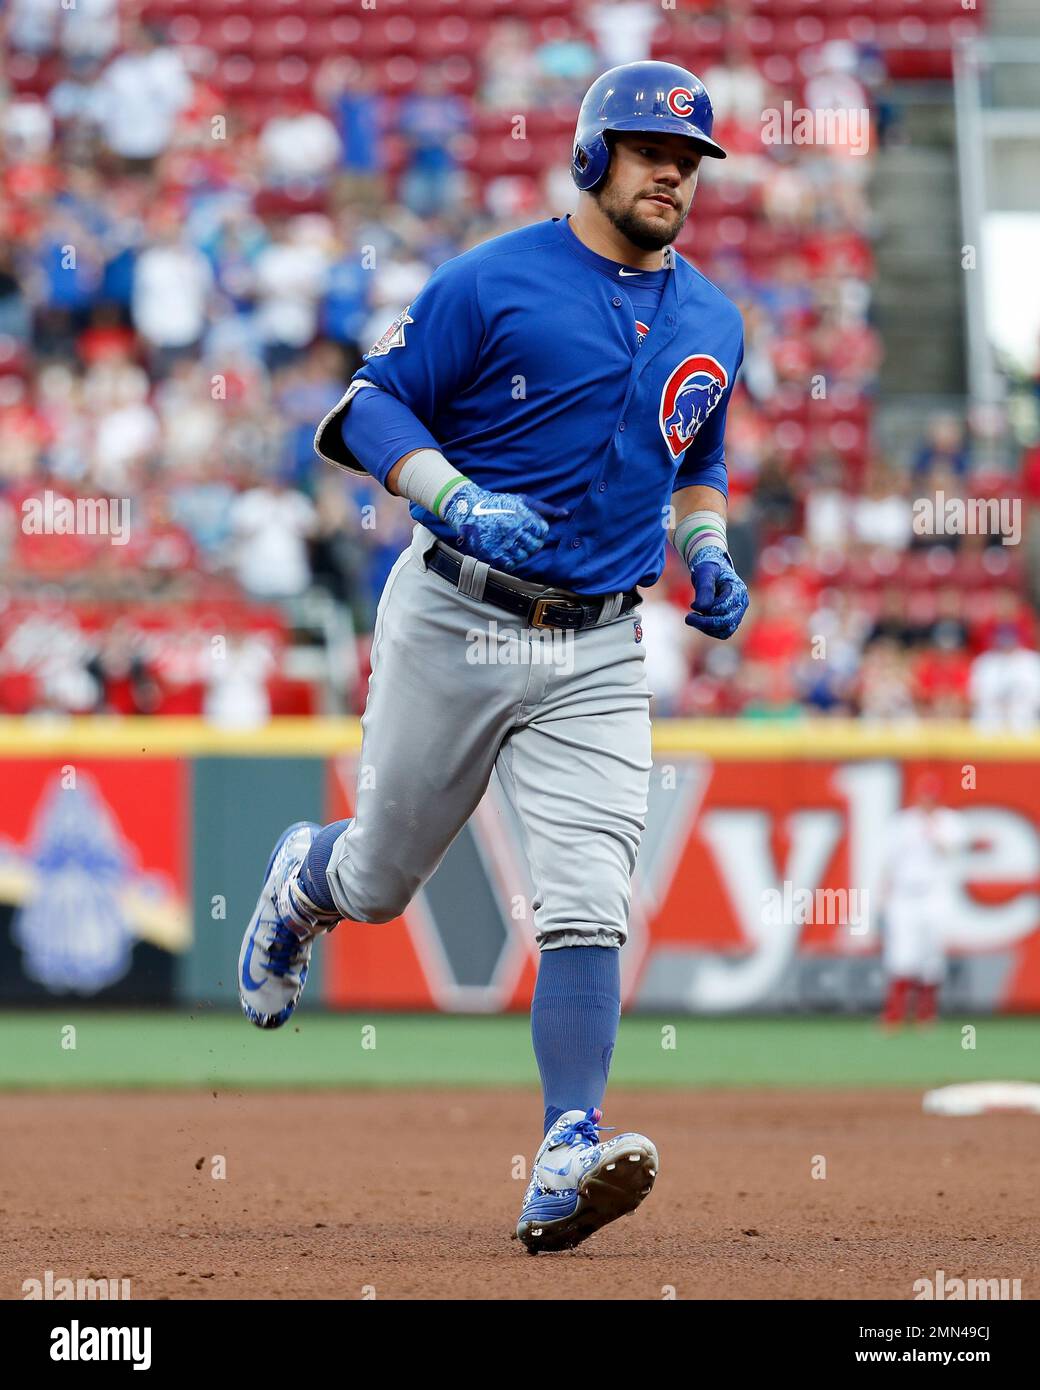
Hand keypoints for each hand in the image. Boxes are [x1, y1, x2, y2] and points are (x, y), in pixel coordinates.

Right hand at [443, 482, 566, 569]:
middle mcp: (515, 530)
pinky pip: (509, 564)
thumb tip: (565, 513)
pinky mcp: (493, 552)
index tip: (533, 532)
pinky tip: (507, 553)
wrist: (470, 508)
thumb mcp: (522, 500)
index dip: (540, 534)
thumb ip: (544, 508)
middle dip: (532, 545)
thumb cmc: (499, 503)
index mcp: (524, 517)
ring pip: (524, 557)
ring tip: (516, 547)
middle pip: (535, 546)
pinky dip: (511, 561)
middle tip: (524, 541)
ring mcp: (503, 542)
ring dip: (523, 554)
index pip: (543, 532)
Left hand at [685, 543, 748, 639]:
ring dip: (706, 628)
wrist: (712, 573)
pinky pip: (722, 633)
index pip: (726, 606)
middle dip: (705, 622)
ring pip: (725, 631)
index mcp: (738, 590)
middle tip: (688, 617)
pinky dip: (708, 630)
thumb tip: (700, 608)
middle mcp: (741, 604)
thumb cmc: (708, 570)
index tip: (693, 605)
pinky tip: (698, 621)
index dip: (709, 609)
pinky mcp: (731, 622)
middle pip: (727, 621)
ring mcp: (737, 614)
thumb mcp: (704, 574)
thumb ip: (704, 589)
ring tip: (692, 618)